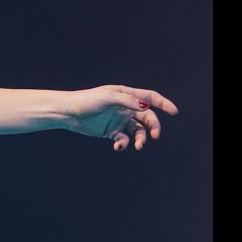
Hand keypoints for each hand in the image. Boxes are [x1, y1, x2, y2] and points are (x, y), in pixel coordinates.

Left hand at [63, 85, 179, 150]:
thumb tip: (146, 107)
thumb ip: (128, 101)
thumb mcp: (108, 97)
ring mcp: (118, 120)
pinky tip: (118, 146)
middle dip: (153, 126)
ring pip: (137, 130)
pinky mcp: (111, 131)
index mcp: (126, 95)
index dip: (164, 104)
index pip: (150, 98)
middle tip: (154, 136)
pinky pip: (123, 139)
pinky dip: (124, 143)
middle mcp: (125, 107)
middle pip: (147, 117)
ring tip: (137, 145)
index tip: (174, 112)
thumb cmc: (86, 100)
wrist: (67, 113)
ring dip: (140, 138)